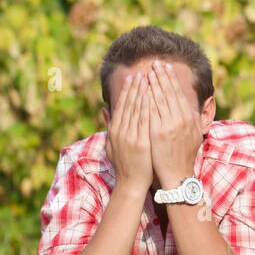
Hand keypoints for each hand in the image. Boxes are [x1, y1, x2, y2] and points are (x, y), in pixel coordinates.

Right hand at [105, 72, 152, 193]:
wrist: (131, 183)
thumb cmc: (125, 164)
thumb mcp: (112, 144)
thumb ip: (109, 126)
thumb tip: (104, 109)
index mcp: (115, 131)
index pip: (121, 106)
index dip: (126, 91)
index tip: (132, 77)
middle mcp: (121, 132)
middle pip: (128, 105)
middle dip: (135, 87)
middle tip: (141, 71)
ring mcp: (130, 137)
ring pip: (136, 110)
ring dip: (141, 92)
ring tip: (147, 78)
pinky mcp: (140, 143)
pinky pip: (144, 121)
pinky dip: (146, 107)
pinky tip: (150, 95)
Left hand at [146, 61, 203, 189]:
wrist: (177, 175)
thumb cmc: (182, 156)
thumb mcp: (193, 135)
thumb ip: (191, 120)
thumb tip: (190, 109)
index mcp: (189, 118)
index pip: (178, 93)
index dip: (171, 79)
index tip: (165, 68)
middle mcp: (181, 119)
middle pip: (170, 92)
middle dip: (162, 76)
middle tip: (156, 62)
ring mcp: (170, 125)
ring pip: (161, 99)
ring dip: (154, 83)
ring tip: (148, 71)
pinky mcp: (159, 132)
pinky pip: (152, 111)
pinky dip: (148, 99)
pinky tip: (143, 89)